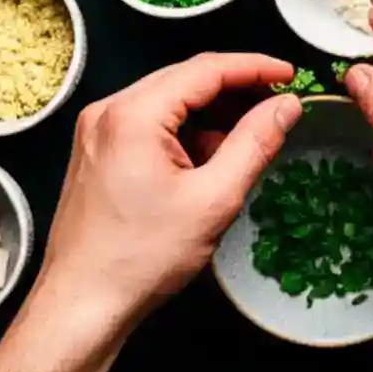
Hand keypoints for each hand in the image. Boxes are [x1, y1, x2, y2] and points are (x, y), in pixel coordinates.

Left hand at [34, 53, 302, 328]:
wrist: (82, 305)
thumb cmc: (142, 258)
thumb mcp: (213, 200)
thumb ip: (255, 144)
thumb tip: (285, 107)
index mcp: (133, 114)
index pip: (205, 69)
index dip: (255, 66)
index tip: (291, 75)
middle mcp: (108, 112)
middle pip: (184, 80)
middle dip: (235, 89)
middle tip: (278, 104)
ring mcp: (98, 133)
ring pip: (168, 103)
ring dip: (211, 115)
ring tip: (251, 138)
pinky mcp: (97, 154)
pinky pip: (149, 127)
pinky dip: (185, 135)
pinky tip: (211, 161)